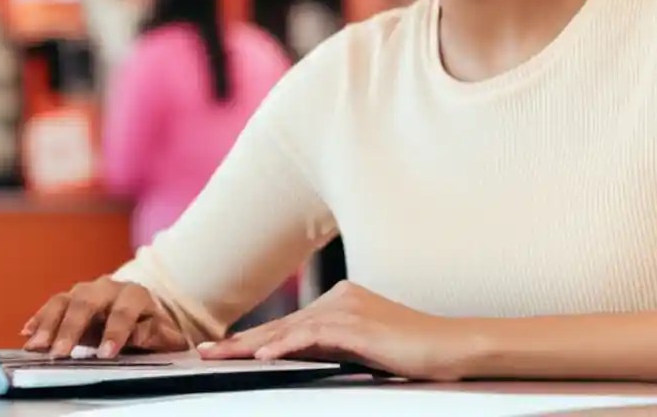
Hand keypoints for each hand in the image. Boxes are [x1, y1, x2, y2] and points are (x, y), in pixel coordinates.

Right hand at [22, 277, 187, 358]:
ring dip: (48, 324)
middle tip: (60, 352)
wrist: (143, 315)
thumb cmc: (154, 329)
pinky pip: (52, 306)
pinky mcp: (71, 301)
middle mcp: (108, 288)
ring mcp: (86, 292)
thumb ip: (154, 334)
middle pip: (87, 302)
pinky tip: (27, 333)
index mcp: (135, 294)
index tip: (106, 354)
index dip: (115, 332)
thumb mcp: (164, 335)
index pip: (124, 310)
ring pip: (65, 301)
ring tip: (36, 346)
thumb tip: (137, 334)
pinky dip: (39, 320)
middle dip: (72, 328)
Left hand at [197, 281, 476, 380]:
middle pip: (280, 324)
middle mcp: (339, 298)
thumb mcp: (362, 349)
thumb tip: (293, 357)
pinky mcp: (358, 325)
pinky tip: (264, 357)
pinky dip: (286, 346)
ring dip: (251, 345)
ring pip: (289, 329)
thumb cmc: (414, 352)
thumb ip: (330, 347)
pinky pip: (313, 336)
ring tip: (221, 357)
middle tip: (204, 353)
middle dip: (239, 342)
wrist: (452, 347)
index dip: (252, 338)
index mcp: (339, 300)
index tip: (221, 350)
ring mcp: (348, 309)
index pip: (286, 323)